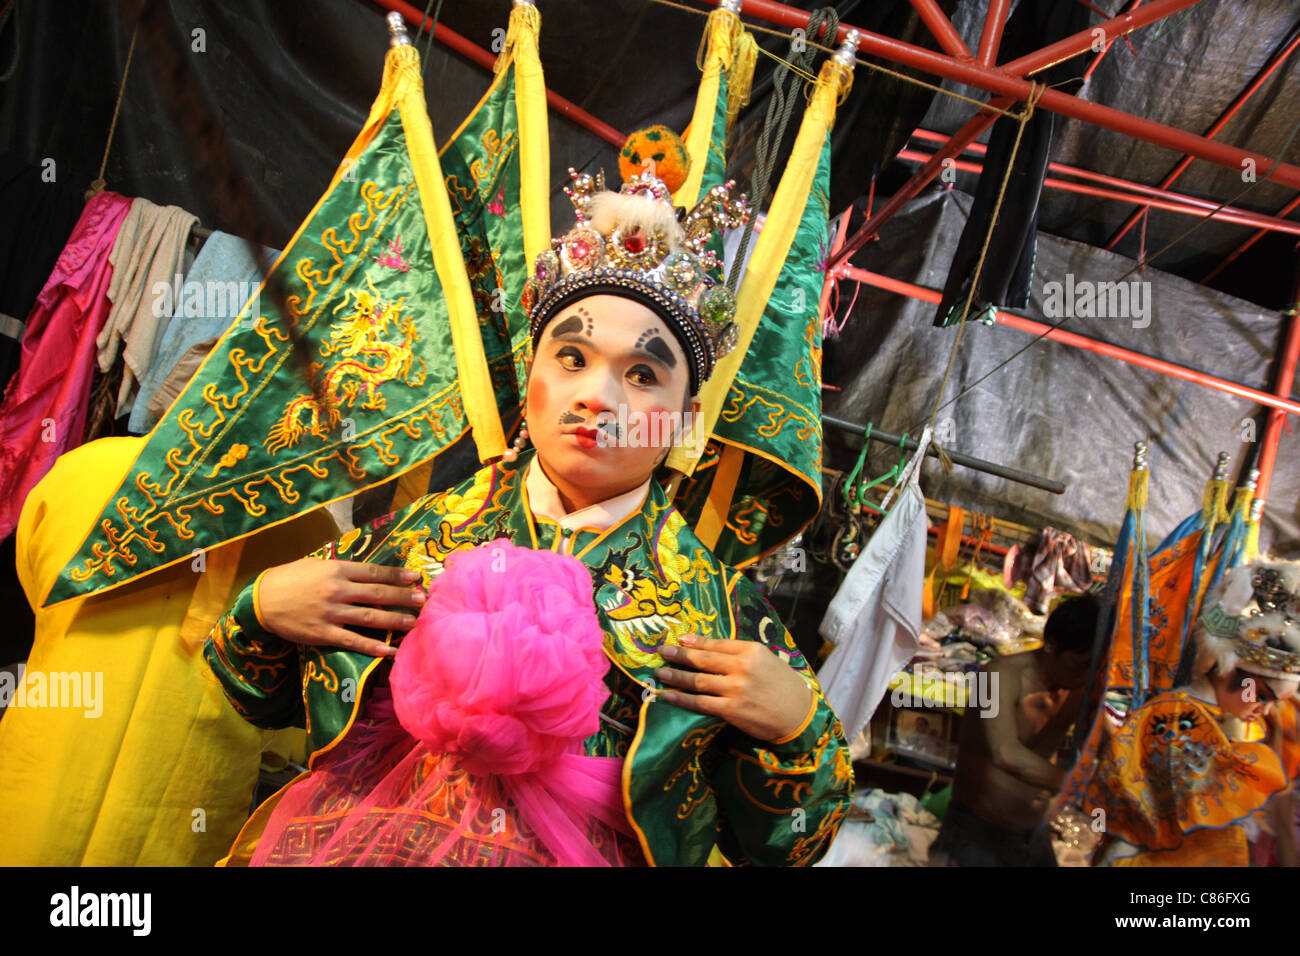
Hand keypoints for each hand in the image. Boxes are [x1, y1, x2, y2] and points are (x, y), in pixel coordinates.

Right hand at [257, 558, 425, 657]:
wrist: (261, 600)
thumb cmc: (290, 578)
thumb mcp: (316, 565)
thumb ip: (342, 569)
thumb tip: (369, 572)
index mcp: (337, 570)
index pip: (374, 572)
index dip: (397, 575)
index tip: (416, 577)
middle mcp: (338, 590)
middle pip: (378, 594)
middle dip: (404, 597)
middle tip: (423, 601)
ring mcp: (331, 613)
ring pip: (370, 617)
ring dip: (395, 620)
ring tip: (414, 623)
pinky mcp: (323, 633)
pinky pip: (352, 641)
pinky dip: (372, 646)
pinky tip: (389, 650)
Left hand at [654, 634, 814, 742]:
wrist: (799, 715)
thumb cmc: (783, 685)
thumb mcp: (766, 660)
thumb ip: (741, 653)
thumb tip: (710, 648)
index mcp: (752, 650)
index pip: (717, 644)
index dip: (695, 642)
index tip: (679, 639)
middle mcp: (742, 667)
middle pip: (703, 660)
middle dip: (679, 656)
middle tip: (662, 652)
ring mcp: (736, 689)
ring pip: (698, 681)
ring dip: (676, 676)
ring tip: (660, 673)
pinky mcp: (731, 710)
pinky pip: (700, 703)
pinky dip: (681, 699)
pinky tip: (667, 696)